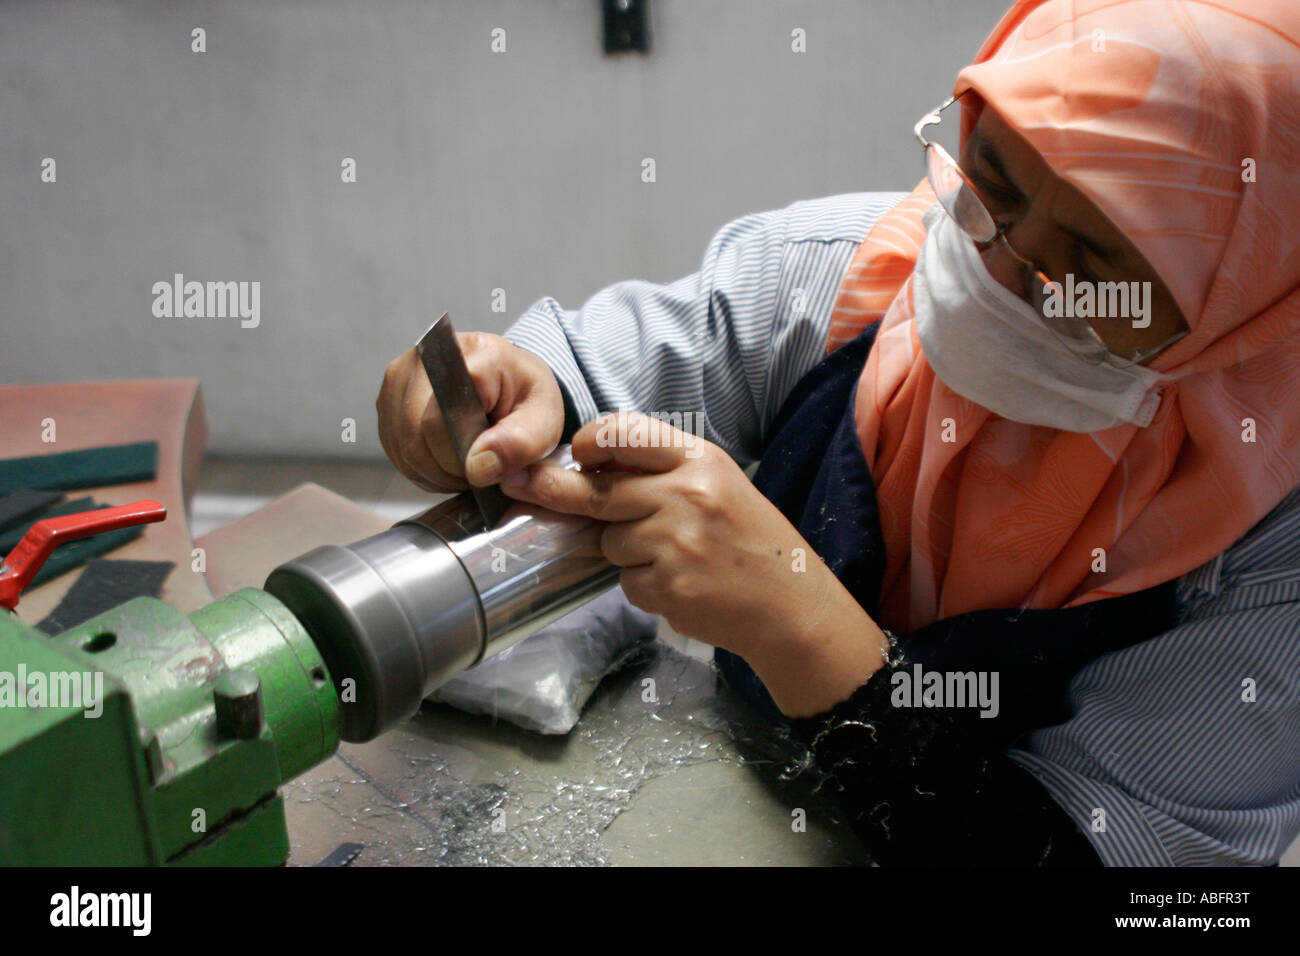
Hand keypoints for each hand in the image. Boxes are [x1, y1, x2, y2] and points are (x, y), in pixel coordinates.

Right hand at [376, 333, 564, 493]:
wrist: (512, 383)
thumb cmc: (527, 398)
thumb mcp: (544, 422)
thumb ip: (518, 445)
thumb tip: (477, 467)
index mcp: (473, 356)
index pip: (442, 421)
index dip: (461, 456)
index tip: (486, 464)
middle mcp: (427, 357)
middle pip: (416, 435)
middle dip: (446, 468)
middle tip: (476, 471)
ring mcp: (401, 375)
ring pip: (402, 445)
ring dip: (432, 471)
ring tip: (464, 464)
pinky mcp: (389, 396)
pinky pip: (393, 447)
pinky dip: (418, 466)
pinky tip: (444, 460)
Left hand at [500, 411, 889, 716]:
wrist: (791, 604)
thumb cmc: (751, 541)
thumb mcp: (717, 484)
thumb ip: (662, 472)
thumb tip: (589, 469)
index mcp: (699, 460)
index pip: (624, 432)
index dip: (589, 442)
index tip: (577, 455)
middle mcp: (686, 494)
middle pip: (598, 491)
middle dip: (559, 493)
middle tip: (525, 487)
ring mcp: (676, 541)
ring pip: (610, 542)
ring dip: (627, 554)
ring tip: (673, 559)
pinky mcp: (669, 585)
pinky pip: (626, 582)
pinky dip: (644, 587)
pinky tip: (680, 585)